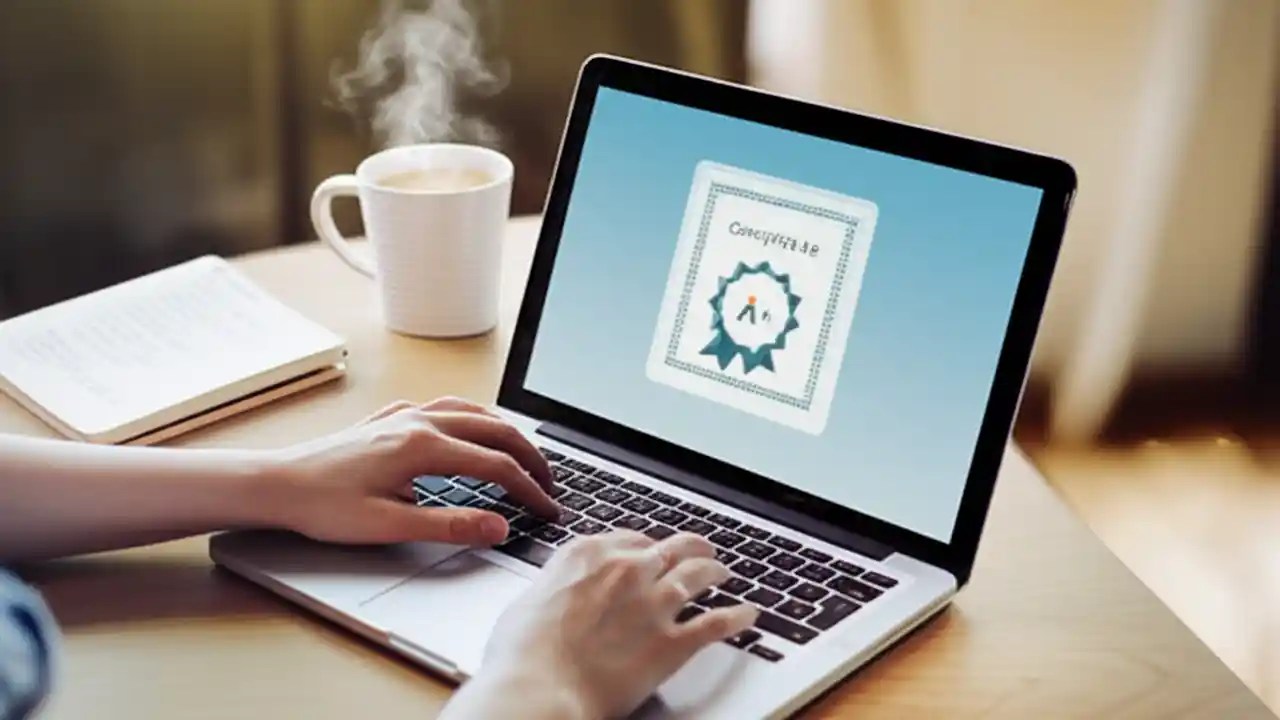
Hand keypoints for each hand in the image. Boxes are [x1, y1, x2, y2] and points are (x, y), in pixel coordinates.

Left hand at [257, 397, 556, 546]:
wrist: (275, 484)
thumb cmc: (323, 506)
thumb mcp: (390, 526)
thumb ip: (450, 525)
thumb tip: (498, 527)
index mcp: (424, 446)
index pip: (497, 465)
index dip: (529, 489)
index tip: (547, 509)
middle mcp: (420, 421)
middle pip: (495, 429)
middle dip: (530, 455)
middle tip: (549, 482)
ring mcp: (405, 415)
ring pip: (473, 411)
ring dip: (505, 431)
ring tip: (524, 454)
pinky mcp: (390, 418)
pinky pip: (446, 407)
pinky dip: (473, 417)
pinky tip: (471, 429)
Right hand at [444, 531, 759, 719]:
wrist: (538, 690)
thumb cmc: (521, 655)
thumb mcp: (528, 603)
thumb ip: (556, 590)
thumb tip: (558, 597)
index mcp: (588, 555)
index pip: (631, 538)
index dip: (647, 546)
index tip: (652, 552)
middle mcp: (627, 570)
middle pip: (673, 547)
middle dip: (691, 547)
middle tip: (700, 551)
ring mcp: (653, 603)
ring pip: (701, 573)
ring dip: (717, 572)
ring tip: (724, 574)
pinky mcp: (672, 642)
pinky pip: (717, 623)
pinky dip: (737, 617)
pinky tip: (747, 615)